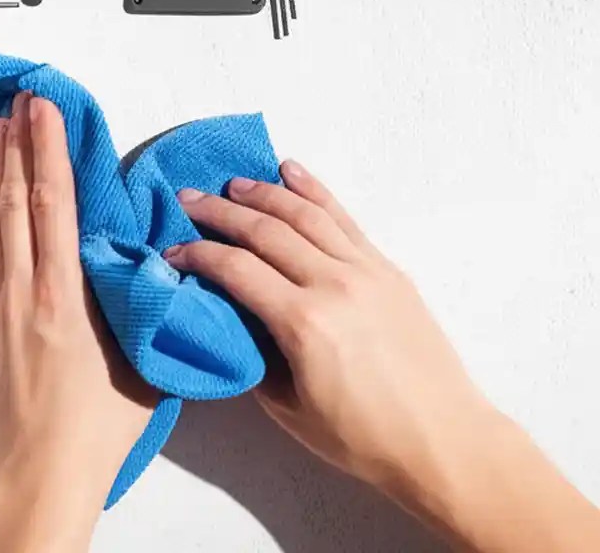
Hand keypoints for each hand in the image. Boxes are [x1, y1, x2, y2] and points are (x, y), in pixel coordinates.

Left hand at [0, 93, 157, 552]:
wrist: (40, 474)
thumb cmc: (95, 432)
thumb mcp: (141, 365)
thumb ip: (145, 310)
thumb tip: (157, 267)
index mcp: (66, 300)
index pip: (55, 207)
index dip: (48, 153)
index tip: (46, 112)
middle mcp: (27, 294)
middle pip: (18, 202)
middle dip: (19, 146)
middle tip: (19, 101)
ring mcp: (2, 306)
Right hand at [165, 161, 485, 491]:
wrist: (442, 439)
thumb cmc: (362, 436)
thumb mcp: (288, 407)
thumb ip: (253, 355)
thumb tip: (230, 319)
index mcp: (304, 322)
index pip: (236, 268)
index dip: (197, 254)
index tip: (172, 250)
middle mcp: (334, 284)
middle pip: (265, 231)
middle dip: (220, 212)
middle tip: (188, 199)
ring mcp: (366, 271)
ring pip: (305, 214)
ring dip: (264, 193)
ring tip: (233, 183)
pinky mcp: (388, 270)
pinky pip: (344, 220)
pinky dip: (315, 192)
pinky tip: (292, 173)